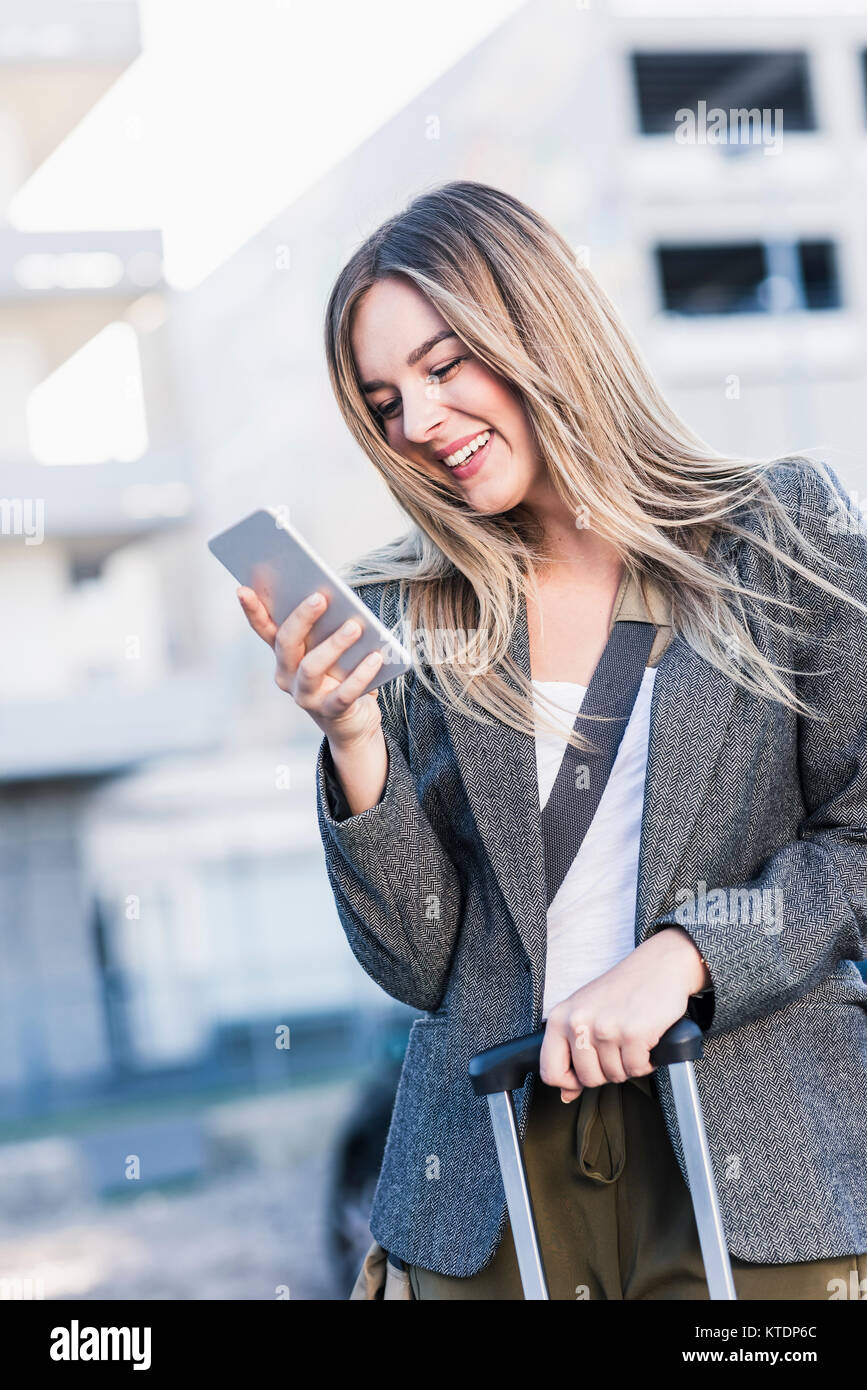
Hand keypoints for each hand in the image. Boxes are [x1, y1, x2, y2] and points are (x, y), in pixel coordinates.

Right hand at [237, 586, 384, 746]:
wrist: (354, 722)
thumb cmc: (342, 674)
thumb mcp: (330, 649)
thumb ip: (326, 628)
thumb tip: (337, 599)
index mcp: (285, 655)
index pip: (265, 629)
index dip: (253, 610)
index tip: (243, 589)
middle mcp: (287, 675)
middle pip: (287, 643)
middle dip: (302, 618)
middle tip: (320, 597)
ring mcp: (305, 696)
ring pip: (311, 667)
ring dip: (333, 645)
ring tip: (354, 626)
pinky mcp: (329, 712)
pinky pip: (343, 693)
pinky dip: (360, 675)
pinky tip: (375, 657)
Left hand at [540, 928, 707, 1102]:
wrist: (658, 966)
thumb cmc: (621, 990)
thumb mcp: (586, 1014)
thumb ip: (570, 1052)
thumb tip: (565, 1094)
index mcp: (561, 1017)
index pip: (550, 1072)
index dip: (569, 1082)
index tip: (584, 1074)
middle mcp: (579, 1022)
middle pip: (588, 1079)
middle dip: (606, 1071)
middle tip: (617, 1046)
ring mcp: (605, 1028)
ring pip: (614, 1076)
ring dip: (628, 1064)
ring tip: (631, 1037)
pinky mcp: (633, 1034)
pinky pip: (637, 1069)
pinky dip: (646, 1061)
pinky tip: (645, 1040)